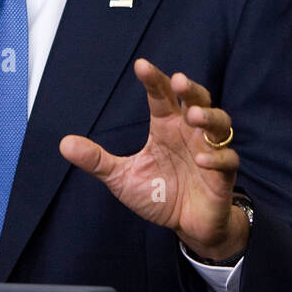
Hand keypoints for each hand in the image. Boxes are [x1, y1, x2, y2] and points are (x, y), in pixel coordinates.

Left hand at [59, 57, 249, 260]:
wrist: (187, 225)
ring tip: (193, 117)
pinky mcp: (223, 175)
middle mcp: (190, 133)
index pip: (162, 97)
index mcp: (167, 128)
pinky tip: (202, 159)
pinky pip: (227, 160)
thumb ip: (98, 160)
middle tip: (179, 81)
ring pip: (220, 124)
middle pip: (198, 100)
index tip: (141, 65)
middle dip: (191, 89)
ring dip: (209, 116)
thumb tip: (64, 143)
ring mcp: (210, 151)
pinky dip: (217, 157)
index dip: (154, 80)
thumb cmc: (159, 194)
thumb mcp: (122, 178)